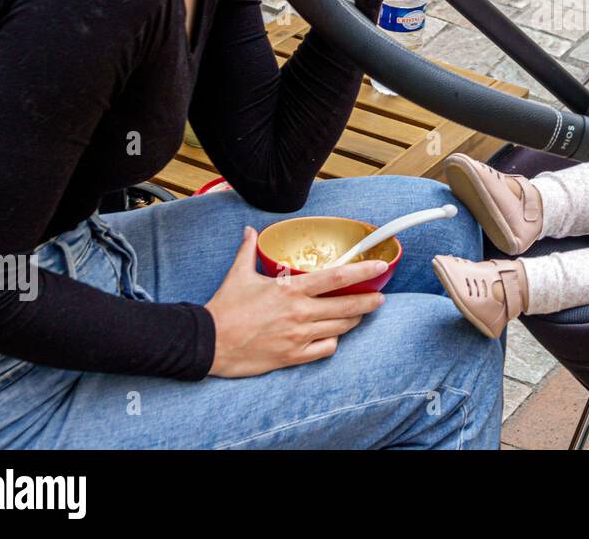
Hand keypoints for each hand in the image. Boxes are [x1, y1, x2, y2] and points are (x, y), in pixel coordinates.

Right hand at [204, 227, 386, 377]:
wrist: (208, 343)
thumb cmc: (225, 308)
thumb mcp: (238, 274)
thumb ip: (249, 250)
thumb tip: (250, 231)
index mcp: (291, 290)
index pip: (336, 278)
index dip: (363, 272)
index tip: (381, 268)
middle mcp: (300, 313)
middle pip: (347, 306)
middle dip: (369, 302)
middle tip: (379, 298)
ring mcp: (299, 336)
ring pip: (340, 328)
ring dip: (353, 320)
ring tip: (358, 314)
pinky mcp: (293, 357)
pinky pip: (325, 349)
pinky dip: (332, 342)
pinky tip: (332, 336)